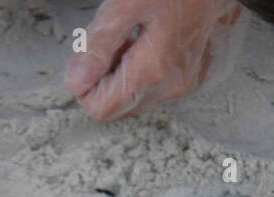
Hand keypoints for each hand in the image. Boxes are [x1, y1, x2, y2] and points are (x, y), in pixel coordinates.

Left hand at [65, 0, 248, 120]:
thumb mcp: (127, 3)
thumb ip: (99, 45)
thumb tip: (76, 82)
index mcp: (152, 72)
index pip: (101, 108)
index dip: (83, 85)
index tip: (86, 54)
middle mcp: (171, 86)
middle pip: (118, 107)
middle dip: (103, 80)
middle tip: (110, 39)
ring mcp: (187, 81)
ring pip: (137, 96)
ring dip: (123, 72)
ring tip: (132, 31)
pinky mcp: (197, 71)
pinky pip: (158, 84)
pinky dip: (144, 67)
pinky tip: (151, 34)